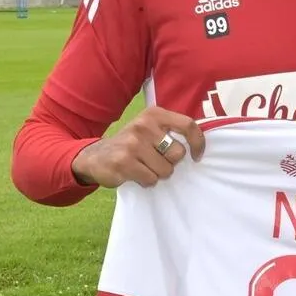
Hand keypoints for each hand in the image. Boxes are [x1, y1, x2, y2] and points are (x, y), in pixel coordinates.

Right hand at [71, 106, 205, 188]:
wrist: (96, 156)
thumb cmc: (133, 143)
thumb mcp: (151, 128)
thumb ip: (172, 131)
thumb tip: (199, 146)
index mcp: (154, 114)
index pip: (188, 125)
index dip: (198, 143)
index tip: (197, 156)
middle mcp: (143, 125)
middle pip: (178, 153)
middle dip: (170, 162)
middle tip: (155, 160)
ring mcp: (132, 144)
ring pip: (165, 170)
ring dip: (157, 174)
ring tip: (143, 166)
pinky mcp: (123, 162)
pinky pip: (150, 179)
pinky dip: (146, 181)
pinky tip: (134, 173)